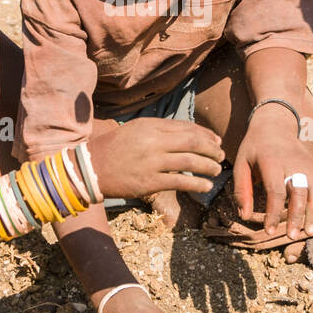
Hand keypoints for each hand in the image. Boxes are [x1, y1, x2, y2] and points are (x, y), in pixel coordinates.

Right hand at [89, 118, 224, 199]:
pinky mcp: (149, 182)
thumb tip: (191, 135)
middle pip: (192, 142)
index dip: (206, 135)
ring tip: (216, 170)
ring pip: (190, 162)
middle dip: (211, 149)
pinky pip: (180, 182)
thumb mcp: (137, 130)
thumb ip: (161, 130)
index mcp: (151, 126)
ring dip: (208, 166)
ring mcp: (151, 162)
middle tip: (221, 155)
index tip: (216, 141)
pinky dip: (197, 184)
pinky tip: (206, 186)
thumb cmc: (116, 148)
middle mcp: (153, 141)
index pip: (186, 127)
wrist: (91, 168)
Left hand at [233, 105, 312, 238]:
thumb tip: (244, 216)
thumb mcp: (241, 164)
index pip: (275, 191)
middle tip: (292, 236)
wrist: (276, 124)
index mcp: (271, 162)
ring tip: (310, 232)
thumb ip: (242, 189)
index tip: (269, 231)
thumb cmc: (255, 148)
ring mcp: (307, 164)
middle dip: (297, 216)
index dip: (273, 213)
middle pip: (299, 192)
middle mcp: (293, 163)